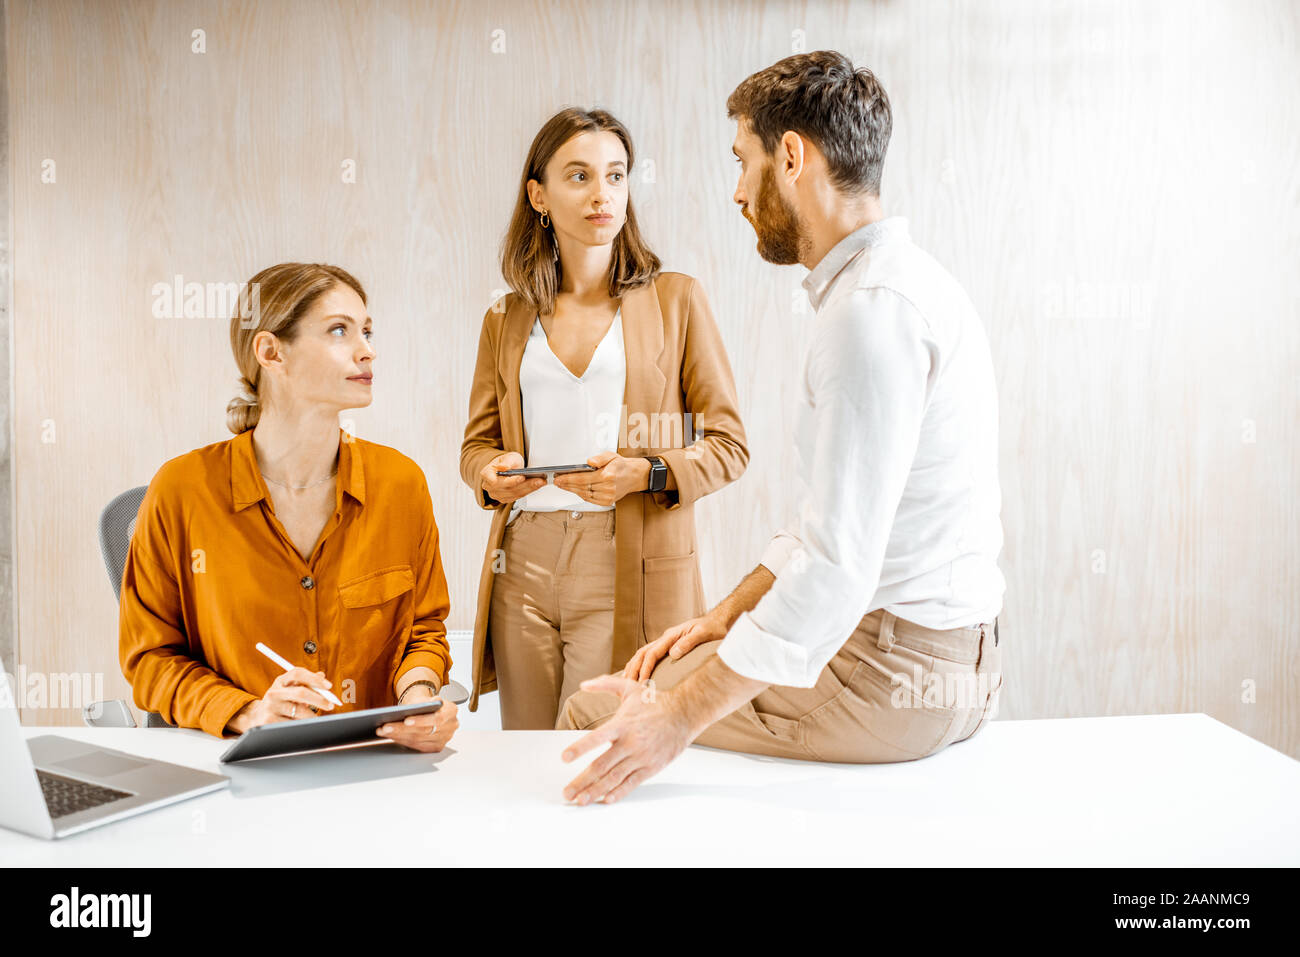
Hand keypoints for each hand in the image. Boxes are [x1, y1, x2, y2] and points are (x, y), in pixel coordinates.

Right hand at [235, 667, 335, 731]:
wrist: (257, 717)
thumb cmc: (280, 701)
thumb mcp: (289, 688)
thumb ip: (306, 682)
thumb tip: (322, 676)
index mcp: (280, 681)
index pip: (297, 673)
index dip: (314, 678)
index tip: (328, 686)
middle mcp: (274, 692)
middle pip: (301, 693)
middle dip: (319, 700)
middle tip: (330, 705)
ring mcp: (270, 707)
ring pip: (300, 711)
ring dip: (311, 716)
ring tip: (313, 717)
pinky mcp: (269, 721)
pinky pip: (293, 724)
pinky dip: (301, 725)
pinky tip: (300, 724)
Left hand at [376, 693, 458, 752]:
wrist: (430, 710)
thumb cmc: (426, 704)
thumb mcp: (426, 697)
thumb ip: (426, 701)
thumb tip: (426, 703)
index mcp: (452, 711)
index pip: (437, 718)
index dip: (421, 720)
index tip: (406, 720)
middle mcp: (451, 726)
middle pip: (424, 731)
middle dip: (402, 729)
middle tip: (386, 727)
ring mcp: (444, 739)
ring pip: (418, 739)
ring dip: (398, 736)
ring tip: (384, 731)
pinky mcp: (436, 747)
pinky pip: (417, 746)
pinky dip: (402, 741)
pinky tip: (392, 736)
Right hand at [480, 451, 544, 504]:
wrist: (507, 468)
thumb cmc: (505, 462)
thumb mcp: (507, 456)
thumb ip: (507, 461)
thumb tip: (504, 467)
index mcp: (486, 474)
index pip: (495, 480)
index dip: (509, 480)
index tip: (522, 477)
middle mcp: (490, 486)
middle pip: (508, 488)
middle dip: (526, 484)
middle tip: (539, 480)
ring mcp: (497, 494)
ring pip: (515, 493)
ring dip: (530, 488)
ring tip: (541, 482)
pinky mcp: (505, 499)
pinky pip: (518, 496)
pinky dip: (529, 491)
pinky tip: (537, 485)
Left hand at [553, 451, 648, 505]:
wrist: (634, 476)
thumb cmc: (621, 465)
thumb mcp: (611, 455)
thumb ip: (599, 458)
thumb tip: (589, 462)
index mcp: (608, 475)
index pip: (583, 478)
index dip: (569, 479)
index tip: (559, 478)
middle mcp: (608, 488)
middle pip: (582, 487)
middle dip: (567, 485)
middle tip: (557, 482)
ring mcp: (608, 496)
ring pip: (584, 494)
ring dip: (572, 490)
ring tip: (563, 485)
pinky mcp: (607, 502)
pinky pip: (590, 499)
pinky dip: (581, 494)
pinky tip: (574, 490)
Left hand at [560, 675, 693, 804]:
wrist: (685, 714)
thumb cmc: (655, 702)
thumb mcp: (629, 687)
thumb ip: (604, 684)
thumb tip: (583, 684)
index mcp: (622, 724)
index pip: (596, 738)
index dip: (580, 748)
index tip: (564, 758)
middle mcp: (630, 743)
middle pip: (601, 766)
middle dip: (582, 781)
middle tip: (567, 793)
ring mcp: (640, 757)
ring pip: (614, 778)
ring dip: (595, 791)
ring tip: (580, 800)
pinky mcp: (651, 767)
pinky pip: (632, 783)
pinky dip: (618, 792)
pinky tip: (606, 800)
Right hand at [623, 612, 728, 681]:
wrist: (718, 622)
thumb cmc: (713, 629)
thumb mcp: (704, 634)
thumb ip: (689, 642)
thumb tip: (672, 654)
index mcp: (672, 635)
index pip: (652, 653)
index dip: (645, 669)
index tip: (641, 683)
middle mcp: (666, 638)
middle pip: (642, 654)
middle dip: (633, 670)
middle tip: (627, 688)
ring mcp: (666, 642)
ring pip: (643, 654)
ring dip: (633, 668)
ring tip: (626, 684)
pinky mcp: (668, 647)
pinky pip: (649, 656)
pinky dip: (640, 665)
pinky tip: (637, 675)